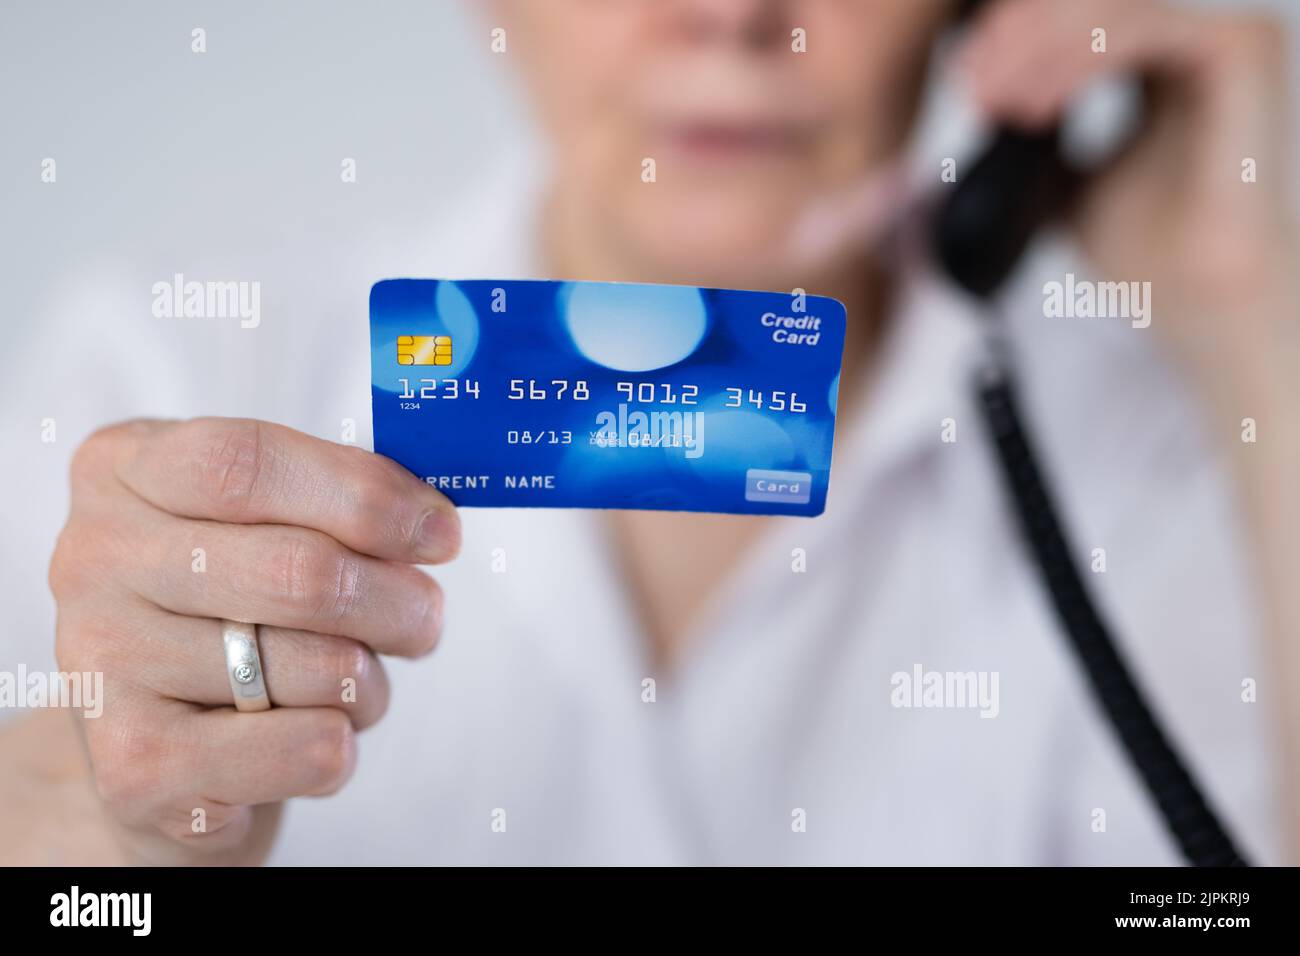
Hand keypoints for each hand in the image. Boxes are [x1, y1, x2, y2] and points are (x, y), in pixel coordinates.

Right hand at [47, 418, 459, 863]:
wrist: (157, 743)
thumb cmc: (231, 605)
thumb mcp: (268, 520)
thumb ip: (337, 499)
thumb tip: (431, 523)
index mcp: (126, 469)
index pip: (247, 462)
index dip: (364, 497)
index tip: (441, 533)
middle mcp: (93, 558)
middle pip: (299, 571)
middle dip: (397, 600)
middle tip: (425, 617)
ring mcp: (103, 663)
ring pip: (317, 667)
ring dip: (370, 683)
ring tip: (352, 683)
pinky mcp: (136, 768)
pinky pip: (304, 749)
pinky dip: (343, 747)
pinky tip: (319, 736)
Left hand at [960, 0, 1298, 397]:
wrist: (1197, 300)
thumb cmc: (1147, 251)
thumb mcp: (1060, 180)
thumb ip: (1032, 133)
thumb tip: (974, 106)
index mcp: (1151, 55)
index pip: (1069, 16)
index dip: (1011, 38)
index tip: (967, 83)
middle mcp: (1189, 35)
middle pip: (1085, 3)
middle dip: (1015, 34)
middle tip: (971, 83)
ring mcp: (1218, 36)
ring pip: (1106, 3)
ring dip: (1034, 45)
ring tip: (995, 100)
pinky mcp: (1240, 49)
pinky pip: (1145, 22)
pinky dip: (1080, 53)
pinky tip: (1039, 104)